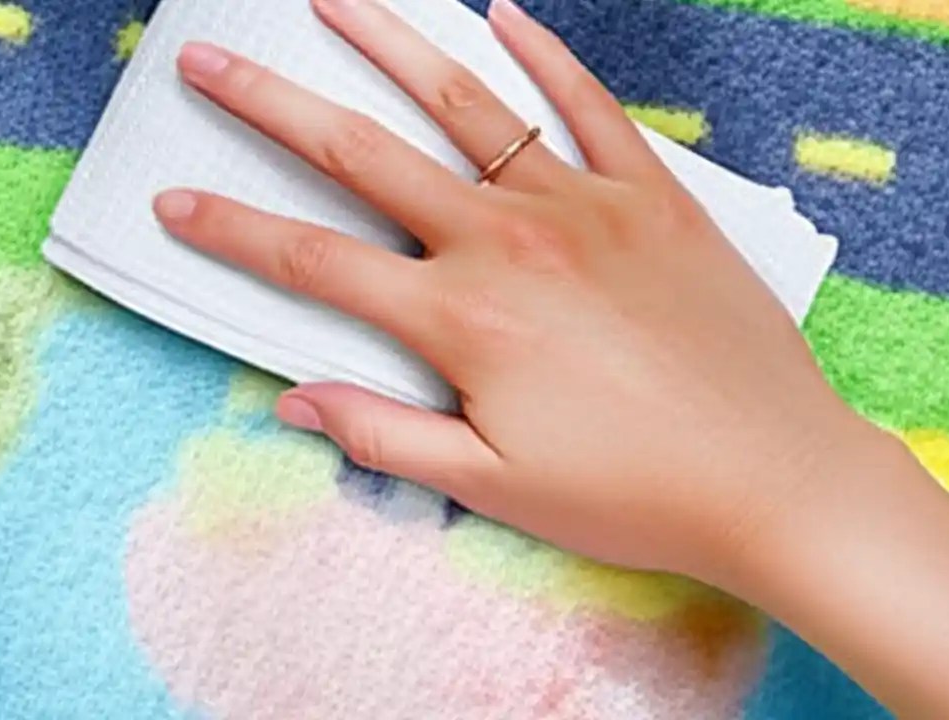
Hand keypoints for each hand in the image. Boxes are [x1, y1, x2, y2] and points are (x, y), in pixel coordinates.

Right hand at [151, 0, 883, 585]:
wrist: (773, 476)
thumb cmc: (633, 494)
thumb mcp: (494, 487)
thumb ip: (385, 435)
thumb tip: (293, 398)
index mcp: (461, 318)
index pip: (313, 262)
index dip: (231, 230)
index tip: (175, 200)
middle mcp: (509, 241)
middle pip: (363, 155)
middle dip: (272, 105)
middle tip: (211, 59)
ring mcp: (583, 206)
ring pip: (466, 106)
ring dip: (391, 46)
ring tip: (335, 1)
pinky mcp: (653, 194)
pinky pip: (589, 106)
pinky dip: (545, 58)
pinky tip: (505, 16)